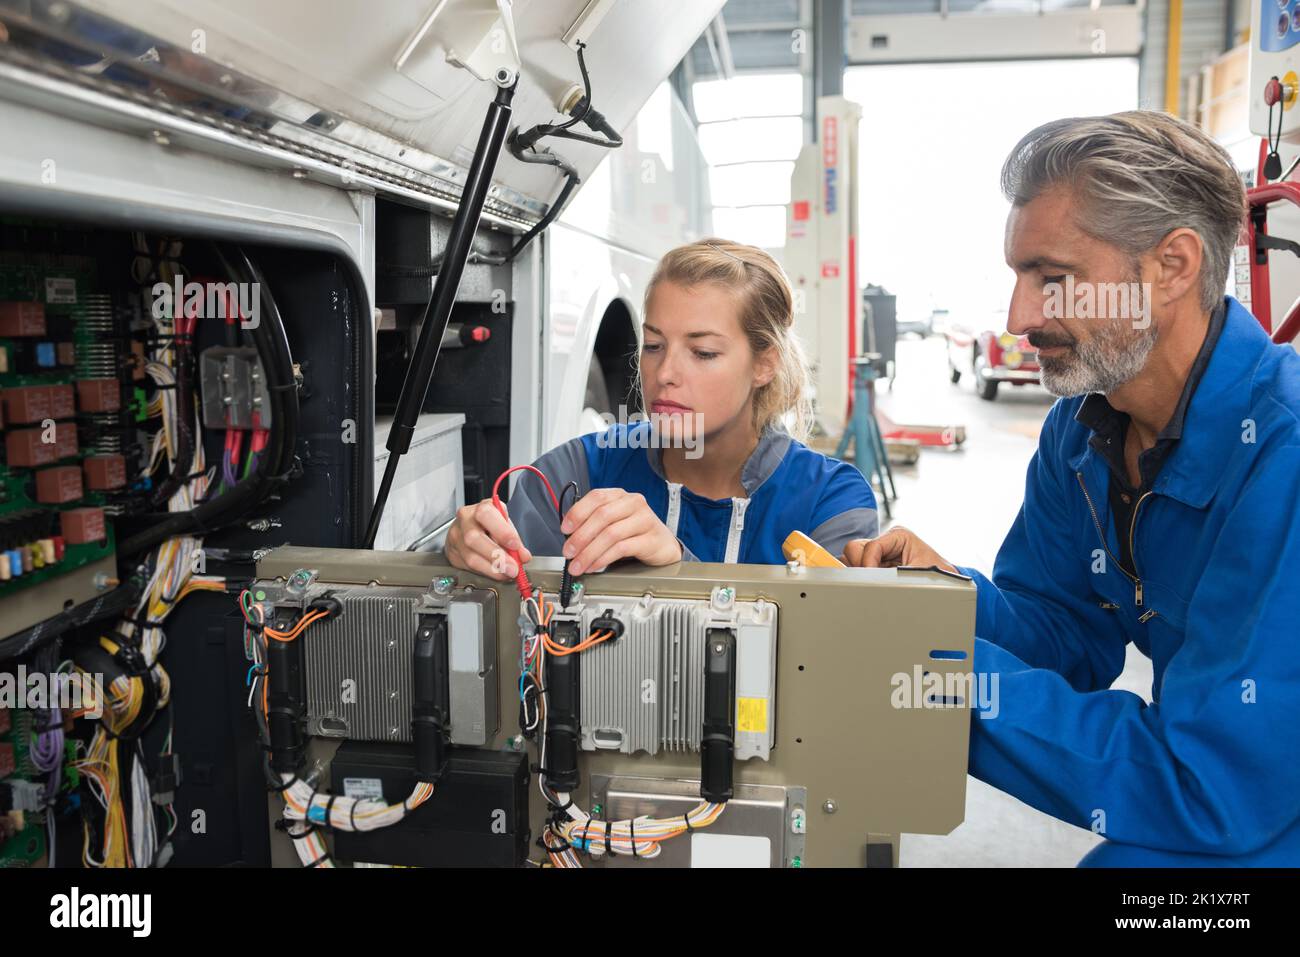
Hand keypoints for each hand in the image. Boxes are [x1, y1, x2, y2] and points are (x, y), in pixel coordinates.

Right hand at [444, 500, 532, 580]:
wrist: (467, 528)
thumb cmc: (488, 524)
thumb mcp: (505, 525)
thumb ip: (515, 539)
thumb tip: (523, 556)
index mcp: (479, 509)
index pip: (486, 515)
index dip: (502, 531)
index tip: (515, 545)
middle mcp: (464, 521)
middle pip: (474, 538)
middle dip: (497, 556)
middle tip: (513, 568)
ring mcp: (456, 538)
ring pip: (470, 556)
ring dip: (492, 569)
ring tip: (507, 573)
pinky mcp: (452, 554)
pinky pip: (468, 567)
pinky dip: (486, 572)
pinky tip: (496, 573)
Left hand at [560, 488, 682, 574]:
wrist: (663, 545)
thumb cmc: (634, 532)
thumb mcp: (613, 522)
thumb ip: (593, 523)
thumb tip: (569, 536)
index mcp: (620, 495)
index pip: (596, 497)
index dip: (578, 512)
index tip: (565, 529)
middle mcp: (633, 503)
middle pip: (602, 516)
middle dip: (581, 536)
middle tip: (568, 552)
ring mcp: (645, 520)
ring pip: (611, 534)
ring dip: (589, 552)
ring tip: (579, 564)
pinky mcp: (651, 539)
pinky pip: (622, 548)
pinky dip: (603, 559)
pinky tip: (594, 566)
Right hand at [842, 526, 956, 573]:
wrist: (947, 584)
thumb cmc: (938, 576)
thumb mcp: (918, 575)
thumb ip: (895, 577)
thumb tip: (876, 584)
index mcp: (899, 536)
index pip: (871, 546)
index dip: (868, 564)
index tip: (871, 580)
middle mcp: (886, 541)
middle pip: (855, 548)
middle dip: (860, 566)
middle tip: (872, 581)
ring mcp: (879, 552)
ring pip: (852, 557)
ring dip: (858, 572)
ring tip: (875, 584)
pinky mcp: (875, 563)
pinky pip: (856, 567)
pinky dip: (860, 577)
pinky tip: (874, 585)